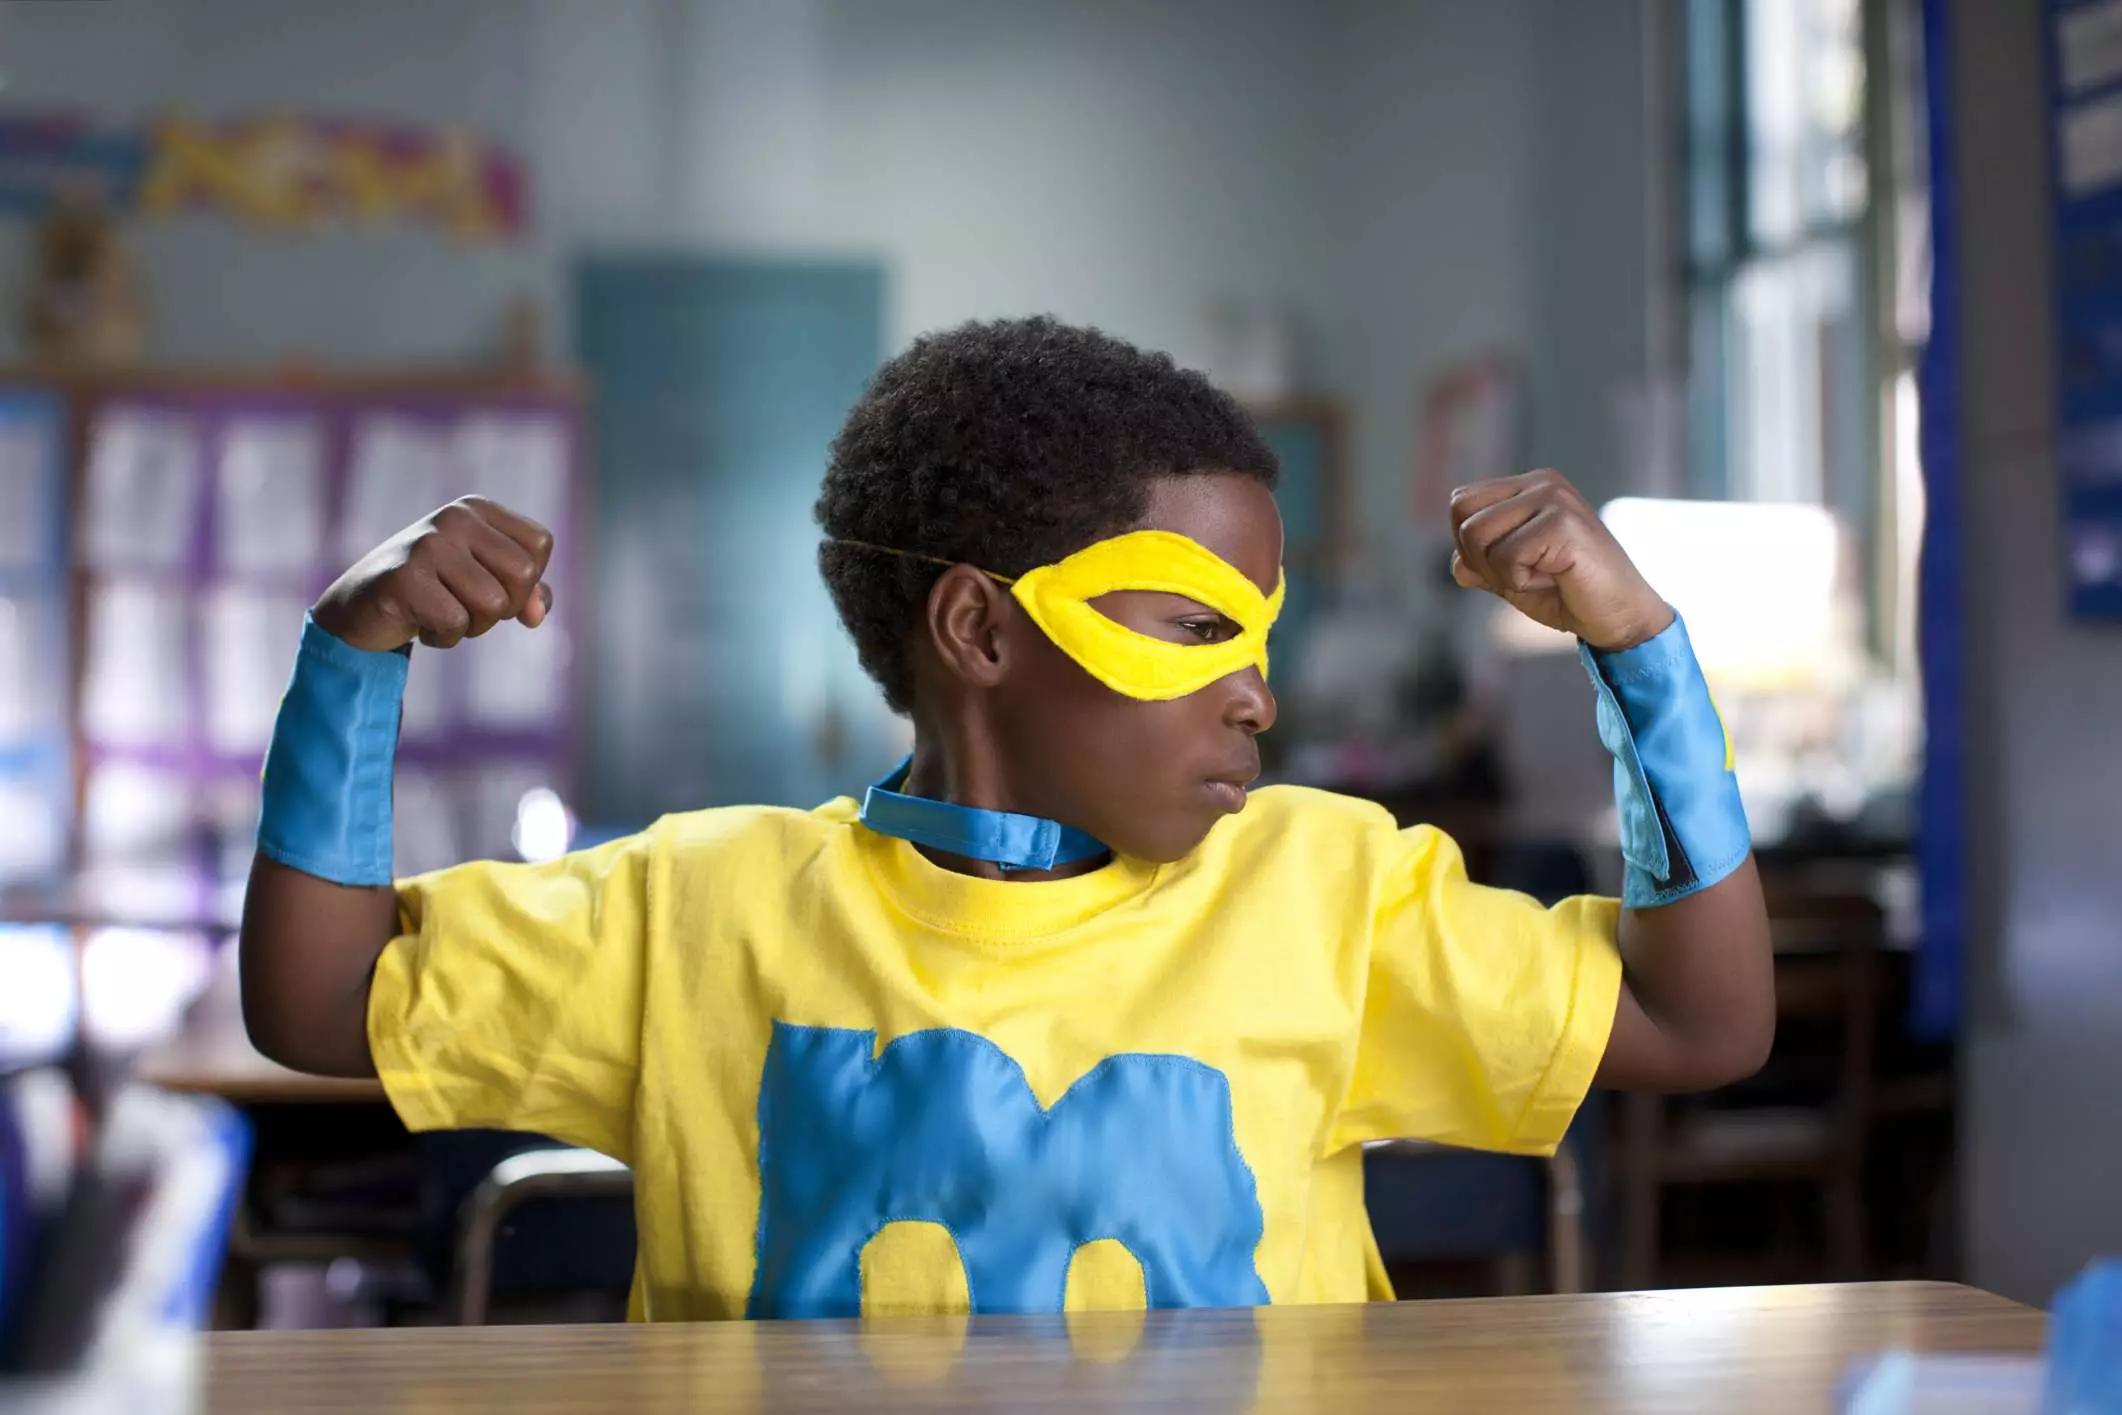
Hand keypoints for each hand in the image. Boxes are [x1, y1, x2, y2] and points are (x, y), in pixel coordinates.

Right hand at [312, 496, 554, 652]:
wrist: (360, 606)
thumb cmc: (433, 592)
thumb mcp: (485, 583)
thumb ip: (525, 593)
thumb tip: (538, 615)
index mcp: (477, 509)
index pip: (539, 544)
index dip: (525, 580)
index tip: (490, 587)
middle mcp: (455, 517)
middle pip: (523, 575)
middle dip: (503, 608)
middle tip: (466, 607)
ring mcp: (427, 544)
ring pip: (493, 603)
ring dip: (472, 626)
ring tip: (441, 613)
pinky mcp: (404, 576)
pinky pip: (455, 622)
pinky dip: (444, 637)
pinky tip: (419, 623)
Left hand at [1448, 470, 1672, 651]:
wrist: (1619, 617)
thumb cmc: (1569, 595)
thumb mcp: (1511, 578)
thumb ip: (1479, 565)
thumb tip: (1457, 565)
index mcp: (1529, 486)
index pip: (1461, 502)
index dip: (1468, 545)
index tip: (1506, 567)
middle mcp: (1541, 483)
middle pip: (1462, 515)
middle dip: (1479, 559)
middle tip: (1522, 576)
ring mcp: (1554, 497)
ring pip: (1477, 534)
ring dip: (1499, 572)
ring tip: (1539, 577)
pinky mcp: (1563, 521)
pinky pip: (1506, 555)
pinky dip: (1519, 580)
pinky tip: (1554, 579)